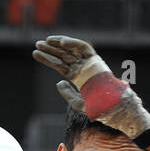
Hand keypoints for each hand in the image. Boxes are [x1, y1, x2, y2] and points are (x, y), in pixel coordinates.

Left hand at [32, 35, 149, 141]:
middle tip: (37, 44)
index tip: (36, 54)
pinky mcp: (96, 60)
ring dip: (58, 45)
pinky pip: (84, 48)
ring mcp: (89, 64)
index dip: (48, 59)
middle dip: (50, 50)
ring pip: (71, 50)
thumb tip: (58, 82)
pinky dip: (73, 43)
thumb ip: (68, 93)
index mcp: (77, 77)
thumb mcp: (78, 103)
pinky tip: (60, 43)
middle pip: (63, 56)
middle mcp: (82, 68)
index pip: (60, 65)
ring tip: (44, 42)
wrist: (114, 108)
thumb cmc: (99, 108)